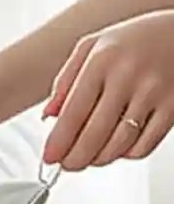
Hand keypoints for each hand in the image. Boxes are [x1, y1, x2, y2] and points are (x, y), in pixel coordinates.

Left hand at [43, 9, 173, 168]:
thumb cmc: (136, 39)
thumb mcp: (93, 46)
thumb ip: (66, 80)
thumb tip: (49, 114)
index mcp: (102, 61)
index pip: (73, 112)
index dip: (59, 141)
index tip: (50, 156)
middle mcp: (128, 77)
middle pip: (95, 133)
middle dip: (75, 157)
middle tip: (66, 164)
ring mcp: (155, 93)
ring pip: (120, 144)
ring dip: (99, 159)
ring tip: (88, 158)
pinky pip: (146, 144)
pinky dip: (127, 154)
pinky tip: (117, 149)